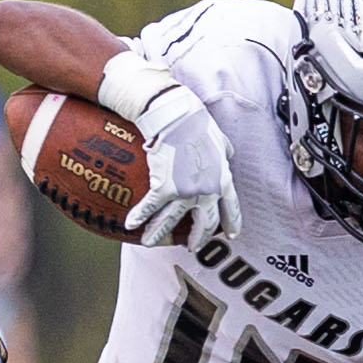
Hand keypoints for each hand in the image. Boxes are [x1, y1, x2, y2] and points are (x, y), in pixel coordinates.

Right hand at [128, 88, 240, 247]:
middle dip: (199, 238)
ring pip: (172, 221)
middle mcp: (207, 191)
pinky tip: (131, 224)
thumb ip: (225, 149)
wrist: (176, 116)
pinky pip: (150, 207)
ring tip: (149, 242)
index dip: (231, 224)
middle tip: (192, 247)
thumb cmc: (196, 122)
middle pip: (205, 223)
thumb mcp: (219, 136)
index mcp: (223, 179)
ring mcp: (186, 192)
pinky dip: (139, 217)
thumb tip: (228, 153)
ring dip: (159, 233)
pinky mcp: (164, 188)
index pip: (231, 208)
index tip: (230, 235)